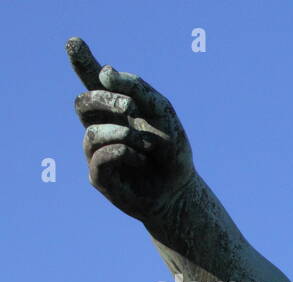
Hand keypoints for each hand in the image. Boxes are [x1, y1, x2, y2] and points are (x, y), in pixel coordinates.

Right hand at [68, 38, 194, 220]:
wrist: (180, 192)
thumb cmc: (171, 152)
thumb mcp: (163, 115)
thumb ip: (138, 89)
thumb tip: (105, 73)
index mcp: (115, 110)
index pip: (93, 83)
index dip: (82, 63)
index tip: (74, 42)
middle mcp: (101, 127)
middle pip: (83, 102)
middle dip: (106, 100)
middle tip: (131, 107)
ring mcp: (96, 152)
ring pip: (91, 131)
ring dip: (123, 133)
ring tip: (146, 145)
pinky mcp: (98, 176)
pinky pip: (100, 156)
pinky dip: (123, 152)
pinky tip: (139, 159)